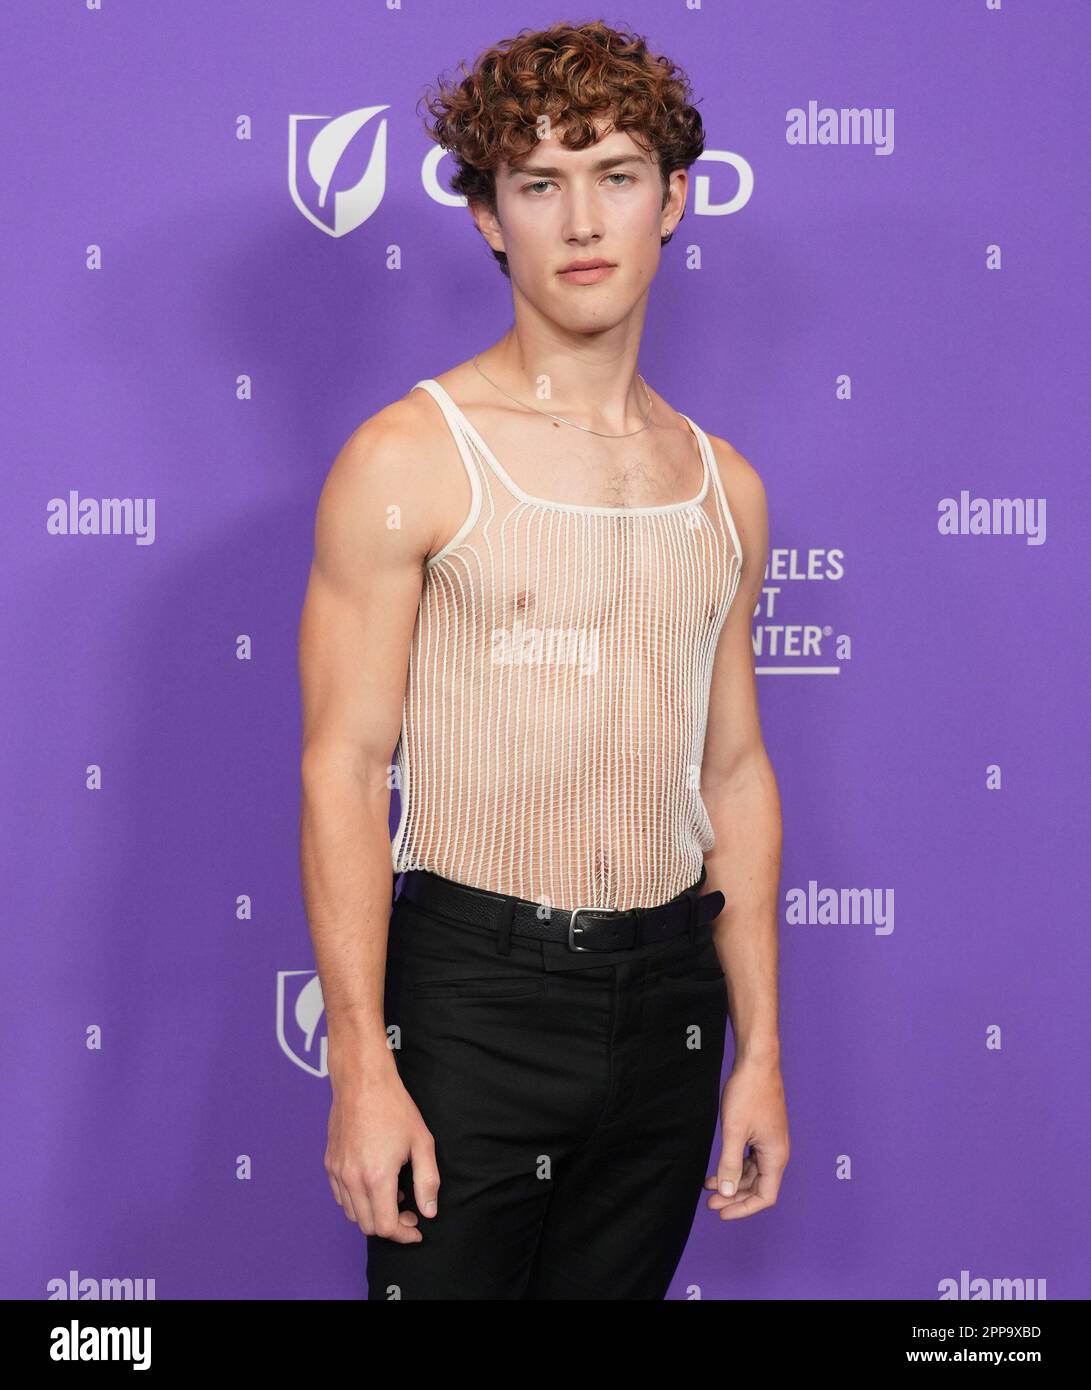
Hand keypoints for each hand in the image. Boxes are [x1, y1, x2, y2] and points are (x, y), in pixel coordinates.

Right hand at [324, 1070, 438, 1241]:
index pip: (386, 1227)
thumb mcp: (422, 1143)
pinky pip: (340, 1197)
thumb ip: (427, 1181)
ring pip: (352, 1214)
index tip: (417, 1228)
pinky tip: (374, 1185)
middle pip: (368, 1226)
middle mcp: (352, 1179)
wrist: (362, 1081)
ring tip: (394, 1195)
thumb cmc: (394, 1108)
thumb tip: (429, 1211)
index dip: (404, 1234)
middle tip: (410, 1212)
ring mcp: (337, 1172)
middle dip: (391, 1227)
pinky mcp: (329, 1164)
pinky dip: (357, 1202)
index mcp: (376, 1177)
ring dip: (373, 1215)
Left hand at [704, 1055, 788, 1218]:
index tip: (721, 1211)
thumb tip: (727, 1192)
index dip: (743, 1208)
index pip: (765, 1196)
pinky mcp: (762, 1131)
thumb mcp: (734, 1131)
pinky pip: (750, 1157)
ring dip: (733, 1181)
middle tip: (709, 1201)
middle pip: (758, 1187)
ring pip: (753, 1172)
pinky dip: (735, 1165)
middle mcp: (776, 1152)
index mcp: (775, 1156)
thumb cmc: (748, 1093)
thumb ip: (730, 1164)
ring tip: (709, 1185)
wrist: (756, 1062)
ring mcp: (770, 1141)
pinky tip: (719, 1166)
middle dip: (734, 1196)